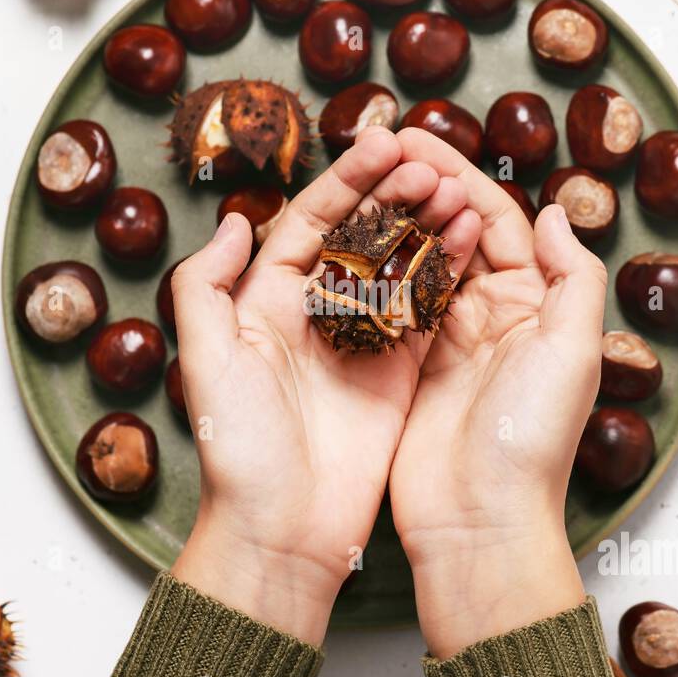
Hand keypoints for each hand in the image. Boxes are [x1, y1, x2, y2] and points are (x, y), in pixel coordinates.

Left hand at [170, 128, 480, 644]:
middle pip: (361, 235)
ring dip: (427, 225)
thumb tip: (234, 222)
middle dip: (395, 193)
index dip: (348, 180)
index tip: (386, 144)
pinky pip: (426, 311)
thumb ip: (206, 286)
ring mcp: (361, 341)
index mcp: (266, 301)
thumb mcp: (207, 360)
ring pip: (399, 264)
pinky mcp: (398, 372)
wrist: (284, 532)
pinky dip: (448, 274)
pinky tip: (471, 240)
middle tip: (433, 161)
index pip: (311, 222)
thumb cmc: (239, 448)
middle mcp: (315, 313)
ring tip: (458, 189)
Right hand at [389, 128, 606, 658]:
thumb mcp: (572, 351)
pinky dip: (373, 270)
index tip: (419, 142)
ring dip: (395, 220)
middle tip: (382, 147)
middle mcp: (492, 317)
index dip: (461, 179)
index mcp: (535, 306)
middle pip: (454, 234)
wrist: (480, 521)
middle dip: (422, 188)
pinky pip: (390, 306)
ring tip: (361, 179)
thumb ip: (572, 276)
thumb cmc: (531, 439)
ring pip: (418, 262)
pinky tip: (346, 239)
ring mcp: (447, 342)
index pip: (499, 225)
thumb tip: (553, 212)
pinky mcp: (407, 368)